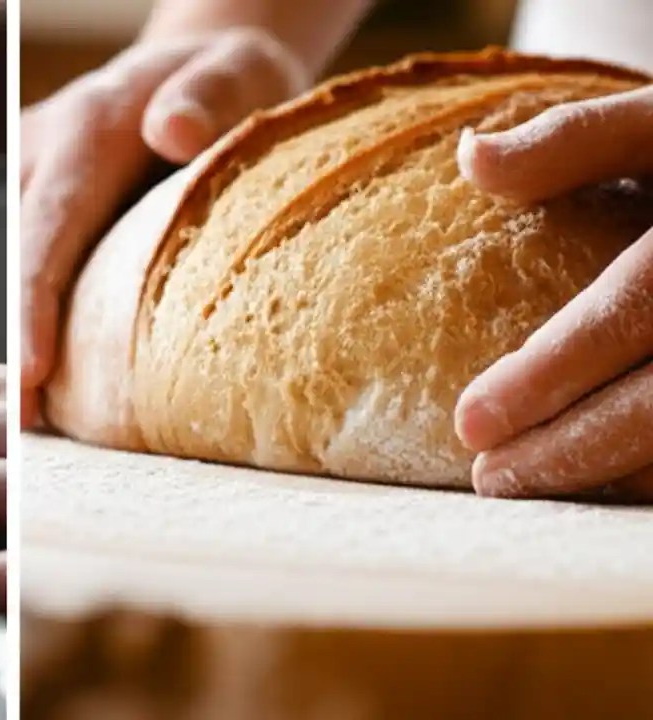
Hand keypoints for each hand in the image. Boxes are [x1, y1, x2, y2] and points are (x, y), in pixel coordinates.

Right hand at [20, 28, 305, 426]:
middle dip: (17, 348)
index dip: (35, 303)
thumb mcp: (236, 66)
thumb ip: (210, 92)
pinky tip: (56, 387)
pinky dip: (43, 324)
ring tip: (35, 424)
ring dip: (26, 342)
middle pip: (18, 263)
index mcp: (86, 133)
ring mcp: (36, 185)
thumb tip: (176, 132)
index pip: (48, 226)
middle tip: (22, 430)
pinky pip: (36, 268)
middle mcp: (45, 159)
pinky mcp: (45, 209)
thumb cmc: (225, 77)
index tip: (33, 372)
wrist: (195, 72)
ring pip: (21, 271)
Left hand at [454, 85, 652, 498]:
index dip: (553, 369)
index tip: (469, 422)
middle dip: (575, 447)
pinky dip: (652, 466)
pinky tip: (597, 480)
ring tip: (524, 485)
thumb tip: (469, 159)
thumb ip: (575, 139)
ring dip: (612, 469)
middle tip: (489, 480)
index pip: (633, 307)